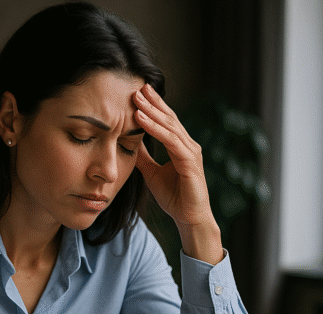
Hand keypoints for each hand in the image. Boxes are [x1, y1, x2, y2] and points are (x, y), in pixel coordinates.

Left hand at [133, 84, 210, 226]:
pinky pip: (170, 141)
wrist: (189, 218)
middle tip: (138, 86)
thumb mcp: (152, 173)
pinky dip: (154, 129)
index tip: (138, 93)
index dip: (153, 107)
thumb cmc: (174, 197)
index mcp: (181, 147)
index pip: (166, 121)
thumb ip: (144, 157)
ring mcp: (191, 152)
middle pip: (169, 118)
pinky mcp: (190, 161)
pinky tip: (141, 120)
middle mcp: (189, 145)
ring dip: (151, 111)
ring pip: (169, 126)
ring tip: (136, 99)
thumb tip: (131, 141)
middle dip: (153, 102)